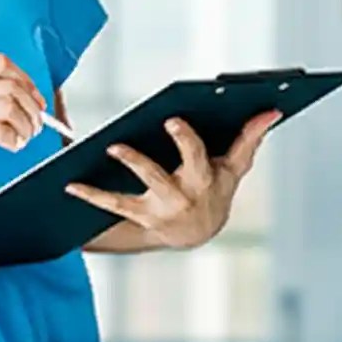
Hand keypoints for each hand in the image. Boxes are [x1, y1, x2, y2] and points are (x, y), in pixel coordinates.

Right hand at [0, 53, 45, 210]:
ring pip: (8, 106)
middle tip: (35, 126)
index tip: (35, 100)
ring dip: (26, 125)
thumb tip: (22, 97)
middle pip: (9, 85)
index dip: (25, 80)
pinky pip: (0, 131)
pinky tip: (11, 147)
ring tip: (23, 139)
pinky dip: (14, 140)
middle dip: (31, 107)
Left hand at [65, 111, 281, 249]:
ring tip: (106, 149)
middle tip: (122, 141)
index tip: (171, 119)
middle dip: (141, 162)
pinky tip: (69, 183)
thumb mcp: (234, 166)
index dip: (185, 140)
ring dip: (119, 172)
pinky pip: (113, 204)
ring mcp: (160, 208)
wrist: (197, 231)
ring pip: (136, 192)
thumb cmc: (215, 187)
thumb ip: (250, 137)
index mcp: (206, 177)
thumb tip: (271, 110)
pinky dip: (90, 195)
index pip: (198, 156)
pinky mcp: (140, 216)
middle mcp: (182, 196)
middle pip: (161, 176)